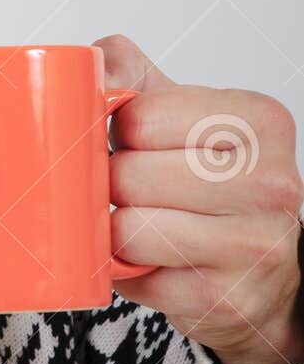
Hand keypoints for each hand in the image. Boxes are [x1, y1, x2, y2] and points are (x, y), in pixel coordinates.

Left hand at [95, 34, 303, 363]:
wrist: (259, 270)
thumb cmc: (213, 184)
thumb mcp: (185, 116)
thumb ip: (134, 76)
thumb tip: (95, 65)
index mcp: (259, 122)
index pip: (139, 116)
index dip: (118, 132)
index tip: (134, 144)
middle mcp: (269, 182)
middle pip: (128, 174)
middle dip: (113, 185)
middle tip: (132, 191)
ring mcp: (252, 244)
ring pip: (128, 229)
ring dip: (117, 231)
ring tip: (141, 224)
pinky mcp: (224, 298)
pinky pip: (136, 279)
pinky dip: (129, 273)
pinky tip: (154, 262)